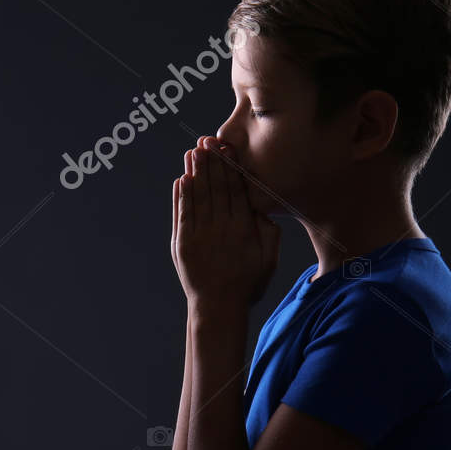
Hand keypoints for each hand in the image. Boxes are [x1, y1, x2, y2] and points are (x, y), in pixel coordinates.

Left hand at [172, 137, 279, 310]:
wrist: (218, 307)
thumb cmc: (247, 284)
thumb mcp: (269, 259)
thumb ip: (268, 232)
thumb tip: (262, 207)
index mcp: (243, 229)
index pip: (236, 190)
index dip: (231, 168)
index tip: (227, 150)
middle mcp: (222, 228)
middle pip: (216, 188)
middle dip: (211, 163)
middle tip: (207, 142)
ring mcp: (201, 235)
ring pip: (199, 197)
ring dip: (195, 173)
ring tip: (193, 152)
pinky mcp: (183, 243)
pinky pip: (183, 213)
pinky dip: (182, 196)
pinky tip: (182, 179)